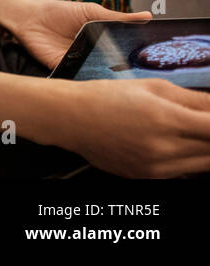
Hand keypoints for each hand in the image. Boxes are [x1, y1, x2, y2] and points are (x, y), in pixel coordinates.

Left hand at [13, 0, 152, 71]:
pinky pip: (75, 78)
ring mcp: (79, 65)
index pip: (124, 57)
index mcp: (104, 44)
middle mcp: (93, 57)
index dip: (137, 63)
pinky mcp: (62, 69)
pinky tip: (90, 80)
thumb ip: (118, 18)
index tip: (156, 69)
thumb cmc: (62, 12)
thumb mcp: (93, 12)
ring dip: (103, 79)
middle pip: (112, 70)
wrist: (31, 16)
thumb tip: (148, 16)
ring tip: (119, 84)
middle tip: (139, 80)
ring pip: (95, 77)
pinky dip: (81, 80)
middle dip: (124, 75)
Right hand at [41, 78, 209, 177]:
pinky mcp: (149, 178)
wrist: (70, 118)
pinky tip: (179, 144)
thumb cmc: (106, 96)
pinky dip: (191, 160)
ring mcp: (156, 168)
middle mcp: (164, 148)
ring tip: (194, 132)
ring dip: (207, 149)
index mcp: (166, 119)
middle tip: (203, 123)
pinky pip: (184, 173)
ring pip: (204, 165)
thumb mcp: (153, 87)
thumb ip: (194, 98)